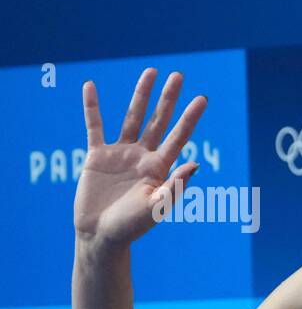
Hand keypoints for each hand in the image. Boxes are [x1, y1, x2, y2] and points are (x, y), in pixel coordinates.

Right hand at [74, 68, 207, 246]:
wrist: (101, 236)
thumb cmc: (132, 227)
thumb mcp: (157, 207)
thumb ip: (175, 185)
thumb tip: (196, 163)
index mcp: (160, 168)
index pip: (179, 137)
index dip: (190, 118)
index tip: (202, 98)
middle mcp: (143, 156)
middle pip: (159, 121)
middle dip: (168, 99)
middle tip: (178, 75)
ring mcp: (120, 154)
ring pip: (132, 117)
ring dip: (140, 95)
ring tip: (151, 72)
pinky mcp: (96, 156)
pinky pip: (94, 126)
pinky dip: (92, 107)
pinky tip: (90, 86)